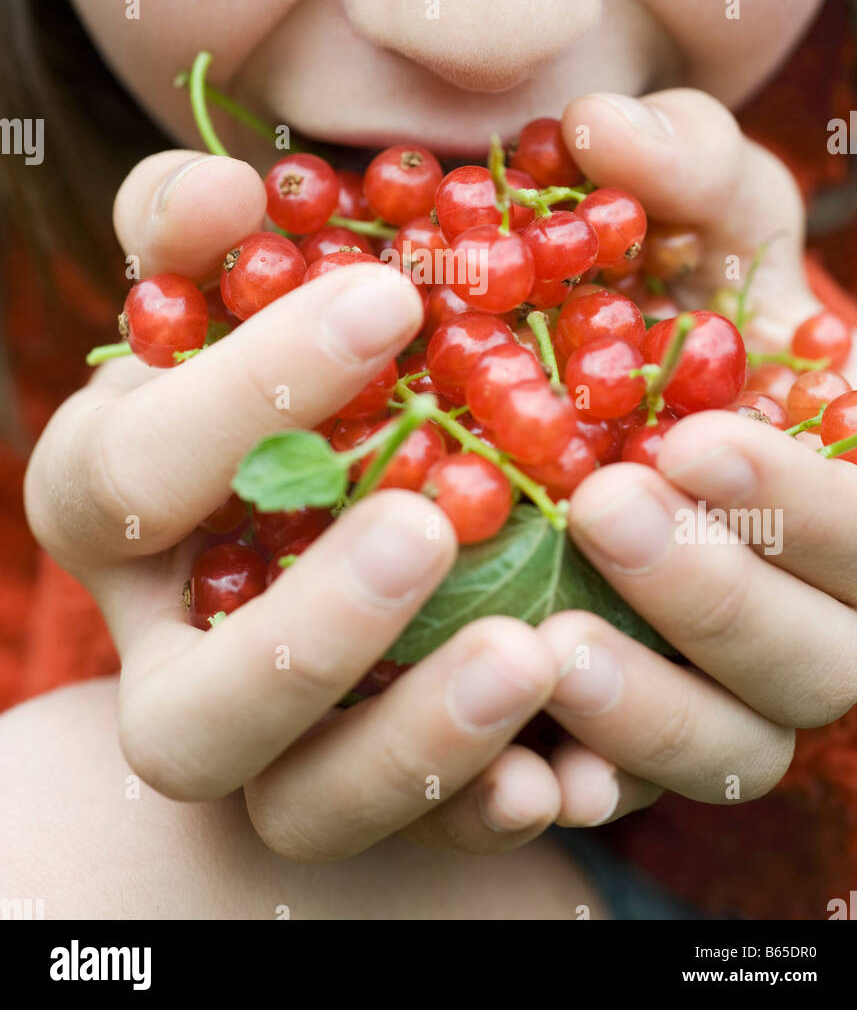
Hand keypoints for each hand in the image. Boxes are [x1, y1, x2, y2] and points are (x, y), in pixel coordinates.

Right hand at [24, 150, 567, 859]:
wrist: (357, 444)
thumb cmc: (294, 342)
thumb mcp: (244, 267)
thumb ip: (205, 222)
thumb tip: (220, 193)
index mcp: (123, 505)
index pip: (131, 474)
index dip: (241, 395)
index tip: (387, 296)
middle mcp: (179, 642)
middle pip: (187, 710)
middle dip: (300, 632)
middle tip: (427, 526)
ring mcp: (277, 733)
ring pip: (296, 804)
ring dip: (405, 746)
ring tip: (528, 655)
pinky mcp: (368, 775)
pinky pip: (414, 833)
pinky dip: (484, 800)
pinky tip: (564, 760)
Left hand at [530, 90, 856, 827]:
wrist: (595, 413)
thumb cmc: (679, 306)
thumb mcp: (699, 226)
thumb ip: (686, 172)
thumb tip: (603, 125)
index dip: (805, 504)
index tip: (691, 435)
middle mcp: (814, 614)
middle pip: (818, 660)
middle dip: (723, 594)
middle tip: (610, 509)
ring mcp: (726, 695)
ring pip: (730, 753)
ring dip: (651, 710)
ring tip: (549, 646)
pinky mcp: (632, 743)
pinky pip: (619, 804)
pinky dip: (570, 797)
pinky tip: (509, 775)